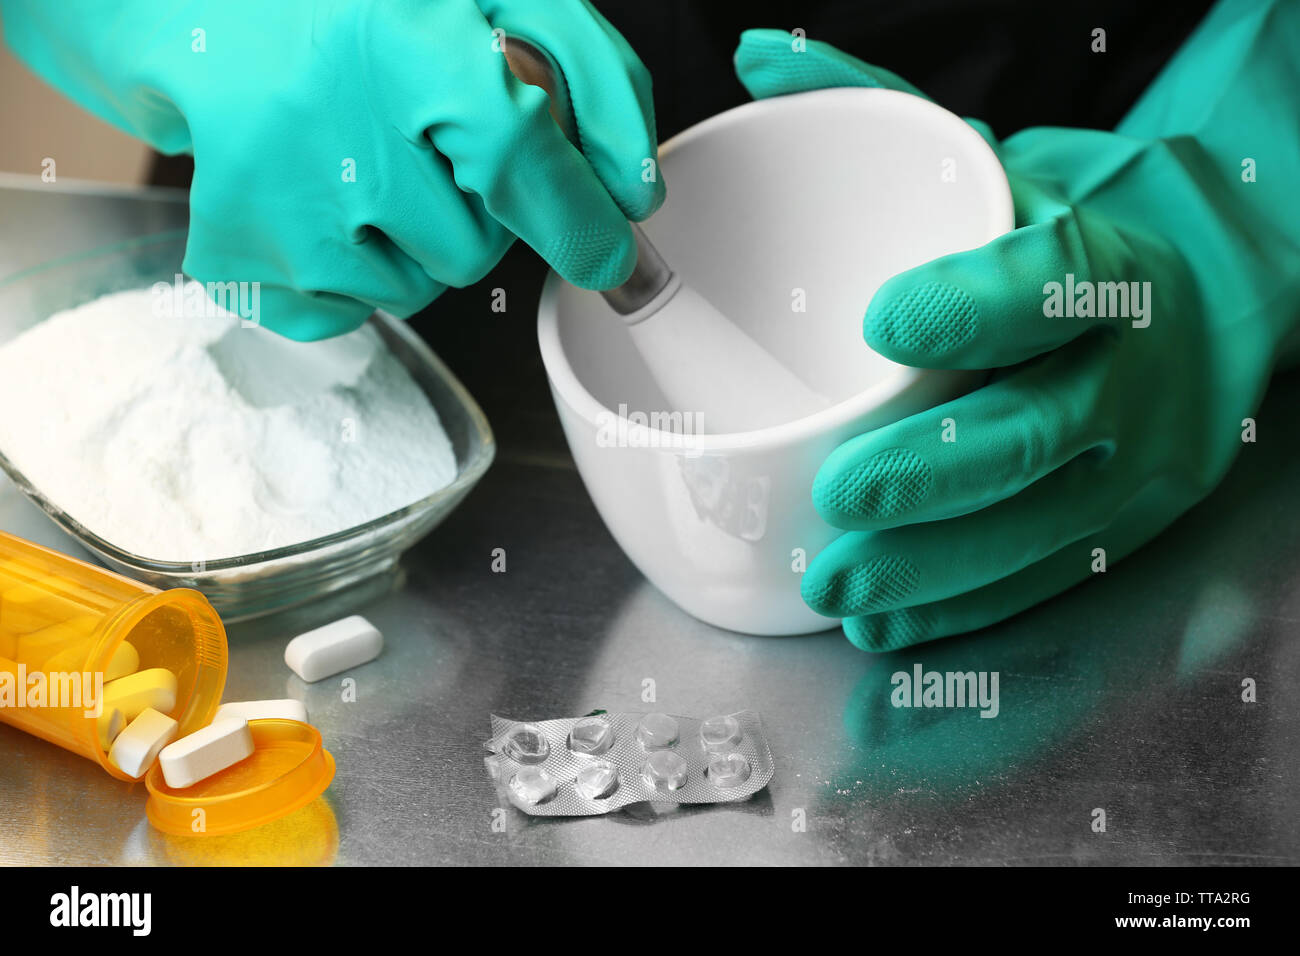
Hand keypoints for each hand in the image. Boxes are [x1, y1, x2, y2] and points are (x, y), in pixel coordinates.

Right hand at [3, 0, 663, 338]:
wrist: (206, 12)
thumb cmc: (360, 4)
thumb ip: (591, 78)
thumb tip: (633, 194)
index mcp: (403, 40)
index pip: (521, 157)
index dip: (577, 219)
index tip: (609, 252)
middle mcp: (333, 128)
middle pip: (474, 246)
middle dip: (471, 206)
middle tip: (416, 133)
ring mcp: (279, 207)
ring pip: (418, 286)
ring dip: (412, 235)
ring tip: (358, 153)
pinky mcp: (241, 261)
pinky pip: (354, 309)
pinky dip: (357, 266)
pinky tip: (320, 194)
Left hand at [733, 18, 1299, 650]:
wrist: (1201, 308)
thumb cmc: (1072, 238)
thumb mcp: (1001, 165)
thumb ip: (885, 113)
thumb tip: (763, 60)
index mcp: (1101, 268)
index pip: (1048, 286)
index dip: (971, 308)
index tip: (882, 320)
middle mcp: (1127, 371)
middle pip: (1034, 432)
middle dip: (932, 474)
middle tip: (842, 498)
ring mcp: (1133, 464)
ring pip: (1034, 526)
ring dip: (931, 568)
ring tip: (839, 585)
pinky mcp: (1123, 529)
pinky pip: (1042, 578)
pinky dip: (962, 607)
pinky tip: (888, 622)